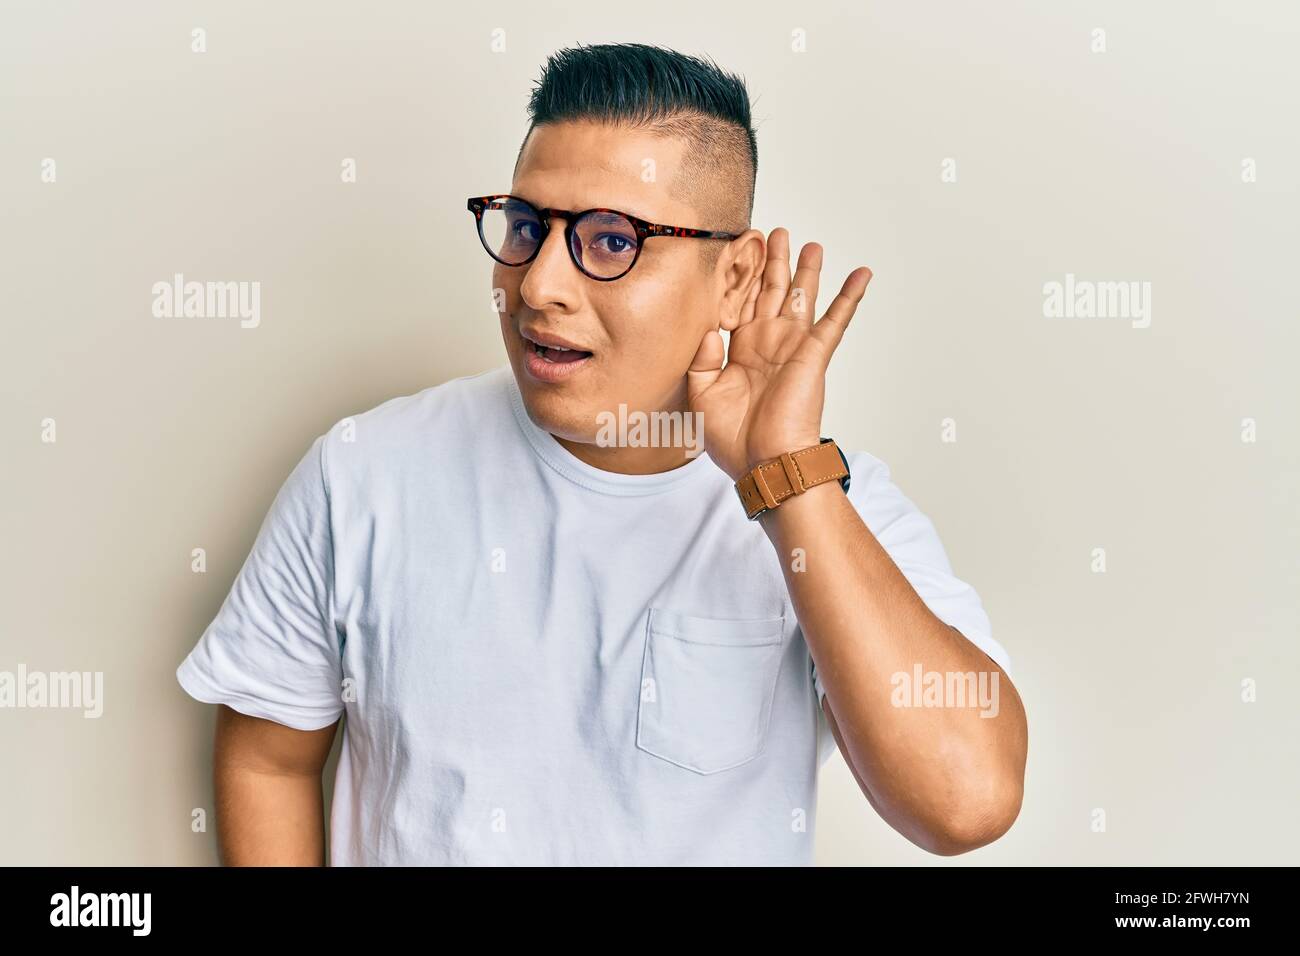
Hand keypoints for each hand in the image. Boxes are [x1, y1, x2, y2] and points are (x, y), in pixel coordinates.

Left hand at [687, 227, 871, 481]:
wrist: (765, 463)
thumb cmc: (734, 440)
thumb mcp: (701, 396)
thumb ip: (701, 359)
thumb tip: (708, 329)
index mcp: (740, 353)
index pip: (739, 306)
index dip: (739, 280)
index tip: (737, 252)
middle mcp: (767, 345)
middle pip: (770, 293)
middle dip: (772, 263)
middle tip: (773, 233)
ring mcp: (792, 347)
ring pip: (800, 297)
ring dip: (806, 271)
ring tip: (810, 244)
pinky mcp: (813, 354)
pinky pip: (835, 320)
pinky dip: (849, 295)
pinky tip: (862, 273)